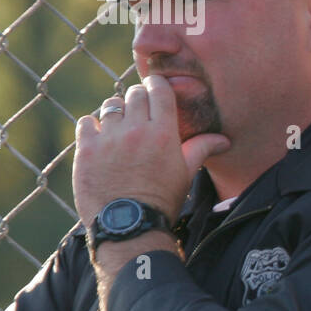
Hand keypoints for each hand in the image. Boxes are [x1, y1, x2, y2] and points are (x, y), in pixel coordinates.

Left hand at [73, 74, 229, 227]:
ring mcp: (108, 139)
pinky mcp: (86, 150)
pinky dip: (92, 125)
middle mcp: (135, 130)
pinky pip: (86, 122)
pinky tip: (100, 137)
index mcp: (163, 133)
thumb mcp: (186, 173)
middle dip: (138, 98)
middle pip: (134, 94)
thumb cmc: (162, 199)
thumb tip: (224, 139)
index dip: (157, 85)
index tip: (155, 90)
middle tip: (139, 110)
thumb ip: (202, 148)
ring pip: (110, 106)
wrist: (130, 225)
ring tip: (120, 125)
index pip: (159, 90)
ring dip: (116, 111)